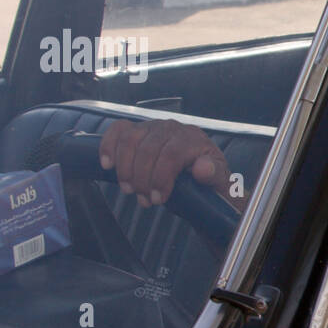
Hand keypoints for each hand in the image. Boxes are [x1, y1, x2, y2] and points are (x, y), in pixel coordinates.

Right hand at [99, 119, 237, 210]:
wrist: (198, 172)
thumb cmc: (208, 178)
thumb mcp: (219, 180)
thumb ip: (214, 174)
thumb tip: (202, 169)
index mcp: (193, 139)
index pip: (171, 154)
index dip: (160, 178)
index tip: (158, 199)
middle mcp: (172, 128)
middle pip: (147, 149)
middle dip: (142, 179)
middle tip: (144, 200)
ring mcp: (153, 127)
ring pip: (130, 140)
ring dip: (125, 168)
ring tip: (129, 190)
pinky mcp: (137, 130)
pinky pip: (118, 130)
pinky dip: (108, 146)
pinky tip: (107, 165)